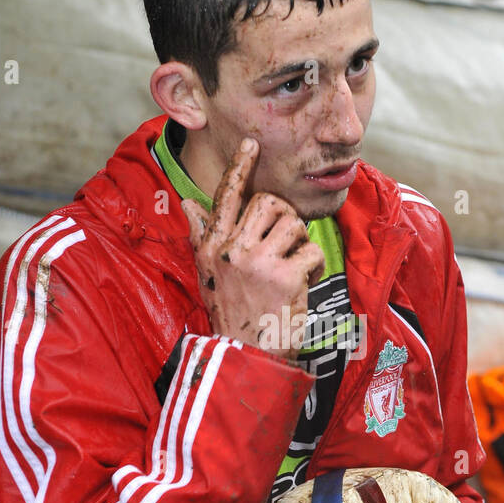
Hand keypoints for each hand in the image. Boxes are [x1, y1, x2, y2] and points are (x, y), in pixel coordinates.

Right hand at [178, 139, 324, 362]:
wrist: (246, 358)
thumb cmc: (231, 316)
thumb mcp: (207, 276)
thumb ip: (201, 237)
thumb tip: (188, 204)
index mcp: (211, 247)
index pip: (225, 197)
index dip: (240, 168)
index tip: (251, 144)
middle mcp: (231, 250)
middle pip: (267, 202)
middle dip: (284, 215)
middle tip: (286, 241)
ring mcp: (258, 262)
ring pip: (292, 222)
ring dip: (301, 242)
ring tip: (294, 266)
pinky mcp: (285, 277)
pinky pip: (311, 250)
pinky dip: (315, 265)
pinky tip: (304, 283)